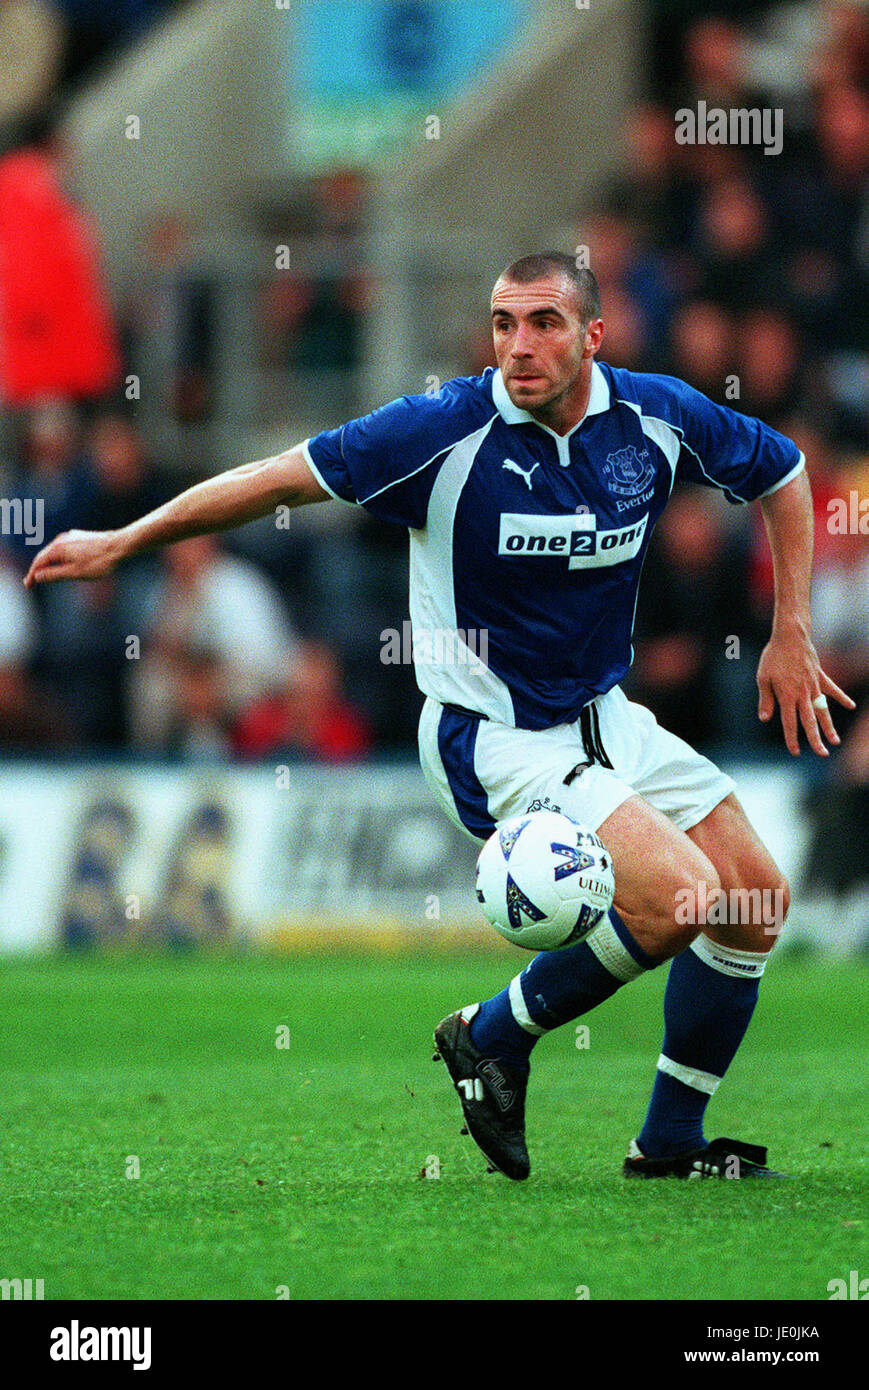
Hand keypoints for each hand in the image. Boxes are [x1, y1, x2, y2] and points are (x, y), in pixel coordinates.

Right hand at [23, 529, 124, 587]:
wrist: (119, 545)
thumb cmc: (99, 562)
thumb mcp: (75, 572)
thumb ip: (54, 575)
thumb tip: (37, 576)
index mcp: (57, 548)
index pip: (39, 563)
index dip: (32, 575)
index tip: (28, 586)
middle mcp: (61, 540)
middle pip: (44, 556)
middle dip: (37, 569)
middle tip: (31, 582)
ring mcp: (70, 537)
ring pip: (54, 551)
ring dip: (47, 563)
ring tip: (43, 574)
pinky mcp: (79, 537)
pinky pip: (63, 548)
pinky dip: (57, 558)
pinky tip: (61, 563)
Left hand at [757, 622, 855, 755]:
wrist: (790, 636)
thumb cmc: (773, 657)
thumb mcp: (763, 678)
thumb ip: (765, 700)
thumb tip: (765, 719)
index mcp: (787, 696)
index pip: (790, 723)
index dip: (792, 739)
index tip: (796, 752)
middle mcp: (803, 694)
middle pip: (810, 721)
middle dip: (816, 739)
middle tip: (823, 754)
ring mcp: (814, 685)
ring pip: (823, 710)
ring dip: (830, 726)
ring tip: (835, 741)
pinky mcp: (820, 676)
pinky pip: (833, 689)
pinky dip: (842, 697)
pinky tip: (850, 706)